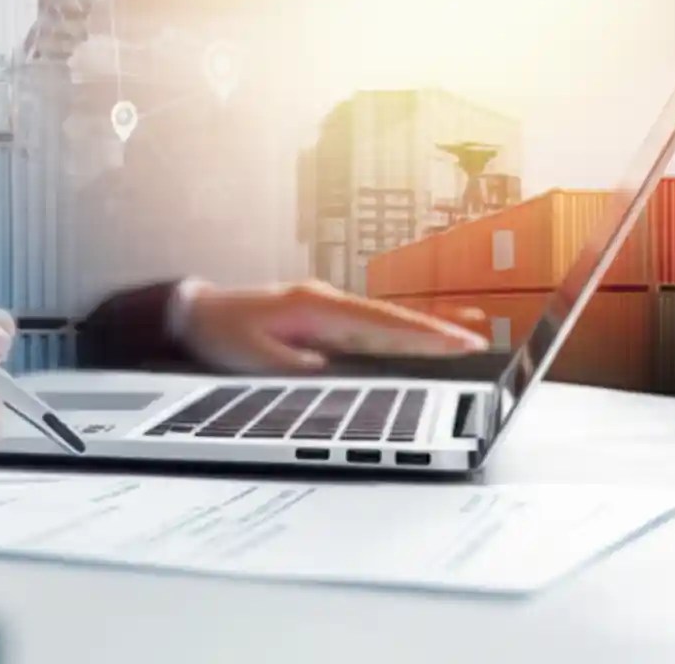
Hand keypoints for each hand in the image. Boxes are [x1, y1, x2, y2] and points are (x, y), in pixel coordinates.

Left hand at [178, 280, 488, 372]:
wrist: (197, 313)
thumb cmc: (221, 332)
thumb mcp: (250, 356)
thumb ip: (289, 364)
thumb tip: (325, 372)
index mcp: (314, 305)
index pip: (378, 322)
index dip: (419, 334)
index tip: (455, 342)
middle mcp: (327, 301)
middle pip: (390, 319)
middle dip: (435, 330)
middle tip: (478, 342)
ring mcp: (327, 309)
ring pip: (384, 322)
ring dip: (423, 331)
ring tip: (468, 339)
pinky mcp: (324, 320)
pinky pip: (369, 328)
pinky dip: (399, 335)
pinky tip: (422, 342)